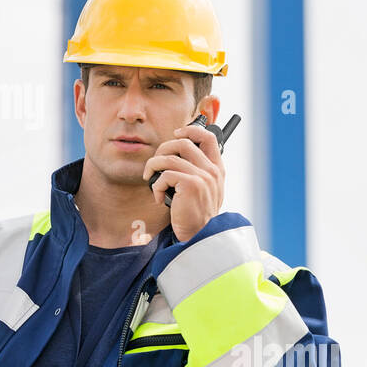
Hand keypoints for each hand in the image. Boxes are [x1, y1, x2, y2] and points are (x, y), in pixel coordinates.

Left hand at [141, 121, 224, 243]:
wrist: (200, 236)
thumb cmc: (196, 215)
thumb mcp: (203, 190)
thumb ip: (196, 172)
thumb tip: (175, 153)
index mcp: (217, 169)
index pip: (208, 137)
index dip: (190, 129)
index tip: (176, 133)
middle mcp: (212, 171)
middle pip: (183, 142)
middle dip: (162, 149)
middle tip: (155, 164)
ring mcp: (203, 177)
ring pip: (168, 157)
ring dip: (152, 167)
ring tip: (150, 180)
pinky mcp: (190, 185)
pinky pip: (164, 175)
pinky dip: (155, 186)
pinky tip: (158, 198)